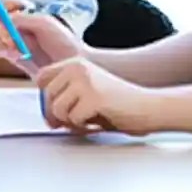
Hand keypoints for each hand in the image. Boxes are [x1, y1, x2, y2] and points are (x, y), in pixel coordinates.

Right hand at [0, 0, 82, 74]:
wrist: (72, 65)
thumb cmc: (63, 41)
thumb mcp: (45, 23)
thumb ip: (22, 19)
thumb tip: (2, 23)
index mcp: (23, 11)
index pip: (0, 2)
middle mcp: (14, 23)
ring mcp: (11, 40)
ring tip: (12, 46)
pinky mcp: (12, 55)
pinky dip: (3, 51)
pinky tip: (15, 54)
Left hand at [35, 58, 162, 135]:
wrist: (149, 107)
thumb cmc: (119, 105)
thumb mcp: (86, 94)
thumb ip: (65, 96)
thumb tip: (46, 115)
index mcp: (74, 63)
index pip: (41, 78)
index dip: (46, 98)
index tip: (56, 111)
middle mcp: (77, 67)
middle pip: (47, 95)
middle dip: (57, 115)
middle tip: (75, 122)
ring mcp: (85, 81)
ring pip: (57, 109)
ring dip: (71, 122)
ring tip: (87, 122)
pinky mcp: (94, 97)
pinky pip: (73, 118)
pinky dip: (83, 127)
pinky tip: (97, 123)